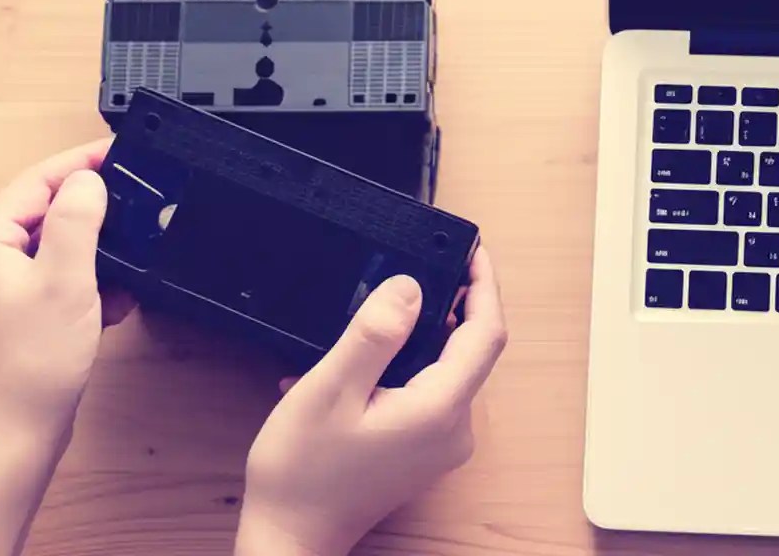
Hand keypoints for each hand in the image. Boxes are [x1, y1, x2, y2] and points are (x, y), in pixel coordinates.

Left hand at [0, 138, 134, 448]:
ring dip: (92, 255)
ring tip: (125, 269)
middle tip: (134, 208)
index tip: (118, 151)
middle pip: (41, 215)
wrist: (15, 438)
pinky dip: (82, 283)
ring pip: (49, 249)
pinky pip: (49, 281)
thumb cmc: (33, 366)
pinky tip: (110, 303)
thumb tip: (87, 179)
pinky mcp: (6, 317)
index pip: (34, 184)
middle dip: (91, 215)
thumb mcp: (67, 281)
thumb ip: (79, 221)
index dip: (79, 164)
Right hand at [235, 246, 507, 555]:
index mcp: (439, 409)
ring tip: (373, 317)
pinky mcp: (425, 448)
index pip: (486, 333)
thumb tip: (410, 287)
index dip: (484, 286)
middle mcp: (454, 429)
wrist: (291, 537)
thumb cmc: (303, 474)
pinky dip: (405, 366)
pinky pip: (430, 391)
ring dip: (419, 337)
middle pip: (471, 349)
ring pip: (448, 368)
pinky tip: (360, 365)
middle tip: (415, 269)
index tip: (472, 251)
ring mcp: (442, 443)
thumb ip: (375, 334)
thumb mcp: (329, 389)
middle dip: (450, 304)